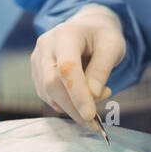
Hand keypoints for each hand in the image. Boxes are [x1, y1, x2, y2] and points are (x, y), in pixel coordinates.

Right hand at [30, 5, 123, 129]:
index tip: (90, 115)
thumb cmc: (102, 36)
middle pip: (52, 83)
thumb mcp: (113, 46)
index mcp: (65, 34)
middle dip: (73, 107)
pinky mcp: (37, 74)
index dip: (77, 93)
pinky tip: (86, 96)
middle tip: (95, 123)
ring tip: (99, 96)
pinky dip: (67, 104)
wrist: (88, 28)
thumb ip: (102, 69)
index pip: (66, 68)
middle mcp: (45, 46)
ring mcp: (38, 60)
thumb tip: (92, 96)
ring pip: (48, 94)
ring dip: (73, 107)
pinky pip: (49, 96)